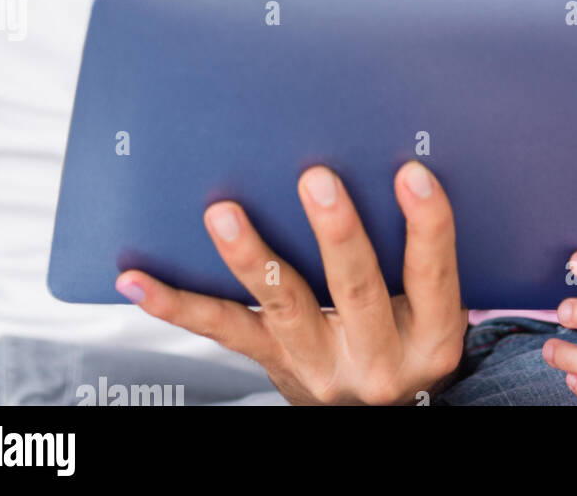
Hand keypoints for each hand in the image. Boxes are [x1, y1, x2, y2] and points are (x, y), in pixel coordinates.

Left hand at [115, 161, 466, 405]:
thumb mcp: (435, 308)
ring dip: (251, 257)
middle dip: (336, 232)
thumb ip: (424, 254)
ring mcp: (318, 365)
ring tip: (225, 214)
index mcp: (431, 336)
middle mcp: (377, 358)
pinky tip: (140, 280)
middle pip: (356, 289)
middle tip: (318, 179)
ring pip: (283, 306)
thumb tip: (407, 164)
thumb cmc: (410, 336)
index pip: (434, 275)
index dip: (427, 225)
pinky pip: (223, 332)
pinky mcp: (272, 363)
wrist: (378, 412)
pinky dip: (177, 304)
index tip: (412, 173)